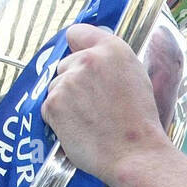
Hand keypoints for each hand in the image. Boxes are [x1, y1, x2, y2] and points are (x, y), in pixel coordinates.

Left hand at [40, 24, 169, 185]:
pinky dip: (58, 120)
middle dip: (73, 81)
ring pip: (55, 87)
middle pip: (64, 64)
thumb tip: (89, 57)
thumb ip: (111, 61)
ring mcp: (67, 82)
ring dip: (65, 102)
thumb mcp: (137, 77)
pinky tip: (79, 129)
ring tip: (89, 120)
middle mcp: (87, 60)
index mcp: (112, 49)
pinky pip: (47, 107)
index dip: (77, 48)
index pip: (77, 32)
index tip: (81, 61)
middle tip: (93, 104)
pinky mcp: (53, 104)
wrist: (135, 154)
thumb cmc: (140, 123)